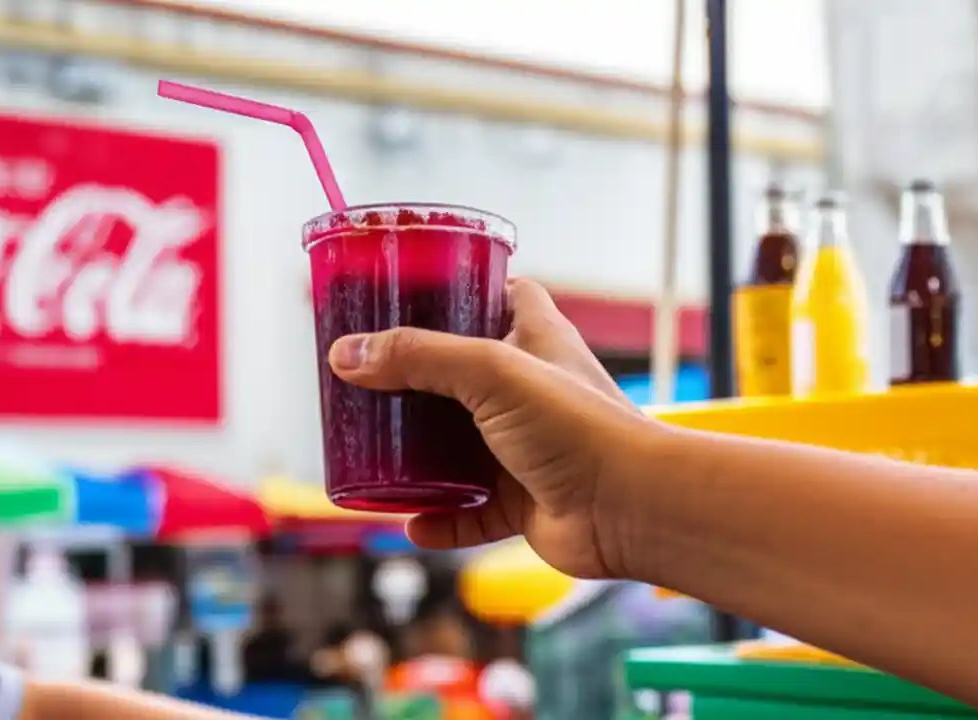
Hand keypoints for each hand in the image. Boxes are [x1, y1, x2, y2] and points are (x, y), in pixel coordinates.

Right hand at [327, 278, 658, 578]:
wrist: (631, 509)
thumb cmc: (580, 426)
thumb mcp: (490, 370)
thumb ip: (417, 357)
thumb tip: (346, 354)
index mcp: (535, 340)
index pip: (501, 295)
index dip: (461, 290)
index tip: (412, 294)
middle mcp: (530, 390)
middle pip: (462, 375)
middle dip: (416, 382)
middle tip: (368, 381)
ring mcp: (525, 447)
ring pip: (458, 448)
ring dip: (419, 457)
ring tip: (374, 455)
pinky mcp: (522, 501)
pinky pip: (469, 513)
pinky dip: (440, 519)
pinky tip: (411, 523)